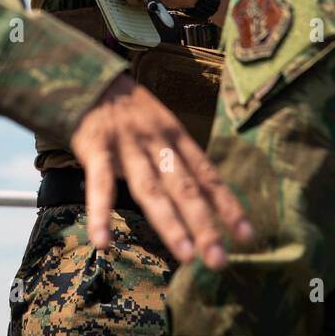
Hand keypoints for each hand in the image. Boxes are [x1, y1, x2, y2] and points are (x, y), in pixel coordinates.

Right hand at [69, 73, 252, 269]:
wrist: (88, 75)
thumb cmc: (128, 110)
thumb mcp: (160, 125)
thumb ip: (177, 159)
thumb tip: (206, 197)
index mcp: (177, 137)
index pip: (208, 176)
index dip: (228, 205)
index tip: (247, 236)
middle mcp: (157, 141)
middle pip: (185, 188)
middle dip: (204, 225)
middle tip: (219, 260)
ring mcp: (127, 145)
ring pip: (152, 189)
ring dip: (170, 224)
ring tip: (186, 256)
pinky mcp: (96, 147)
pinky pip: (100, 185)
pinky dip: (100, 213)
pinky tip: (103, 241)